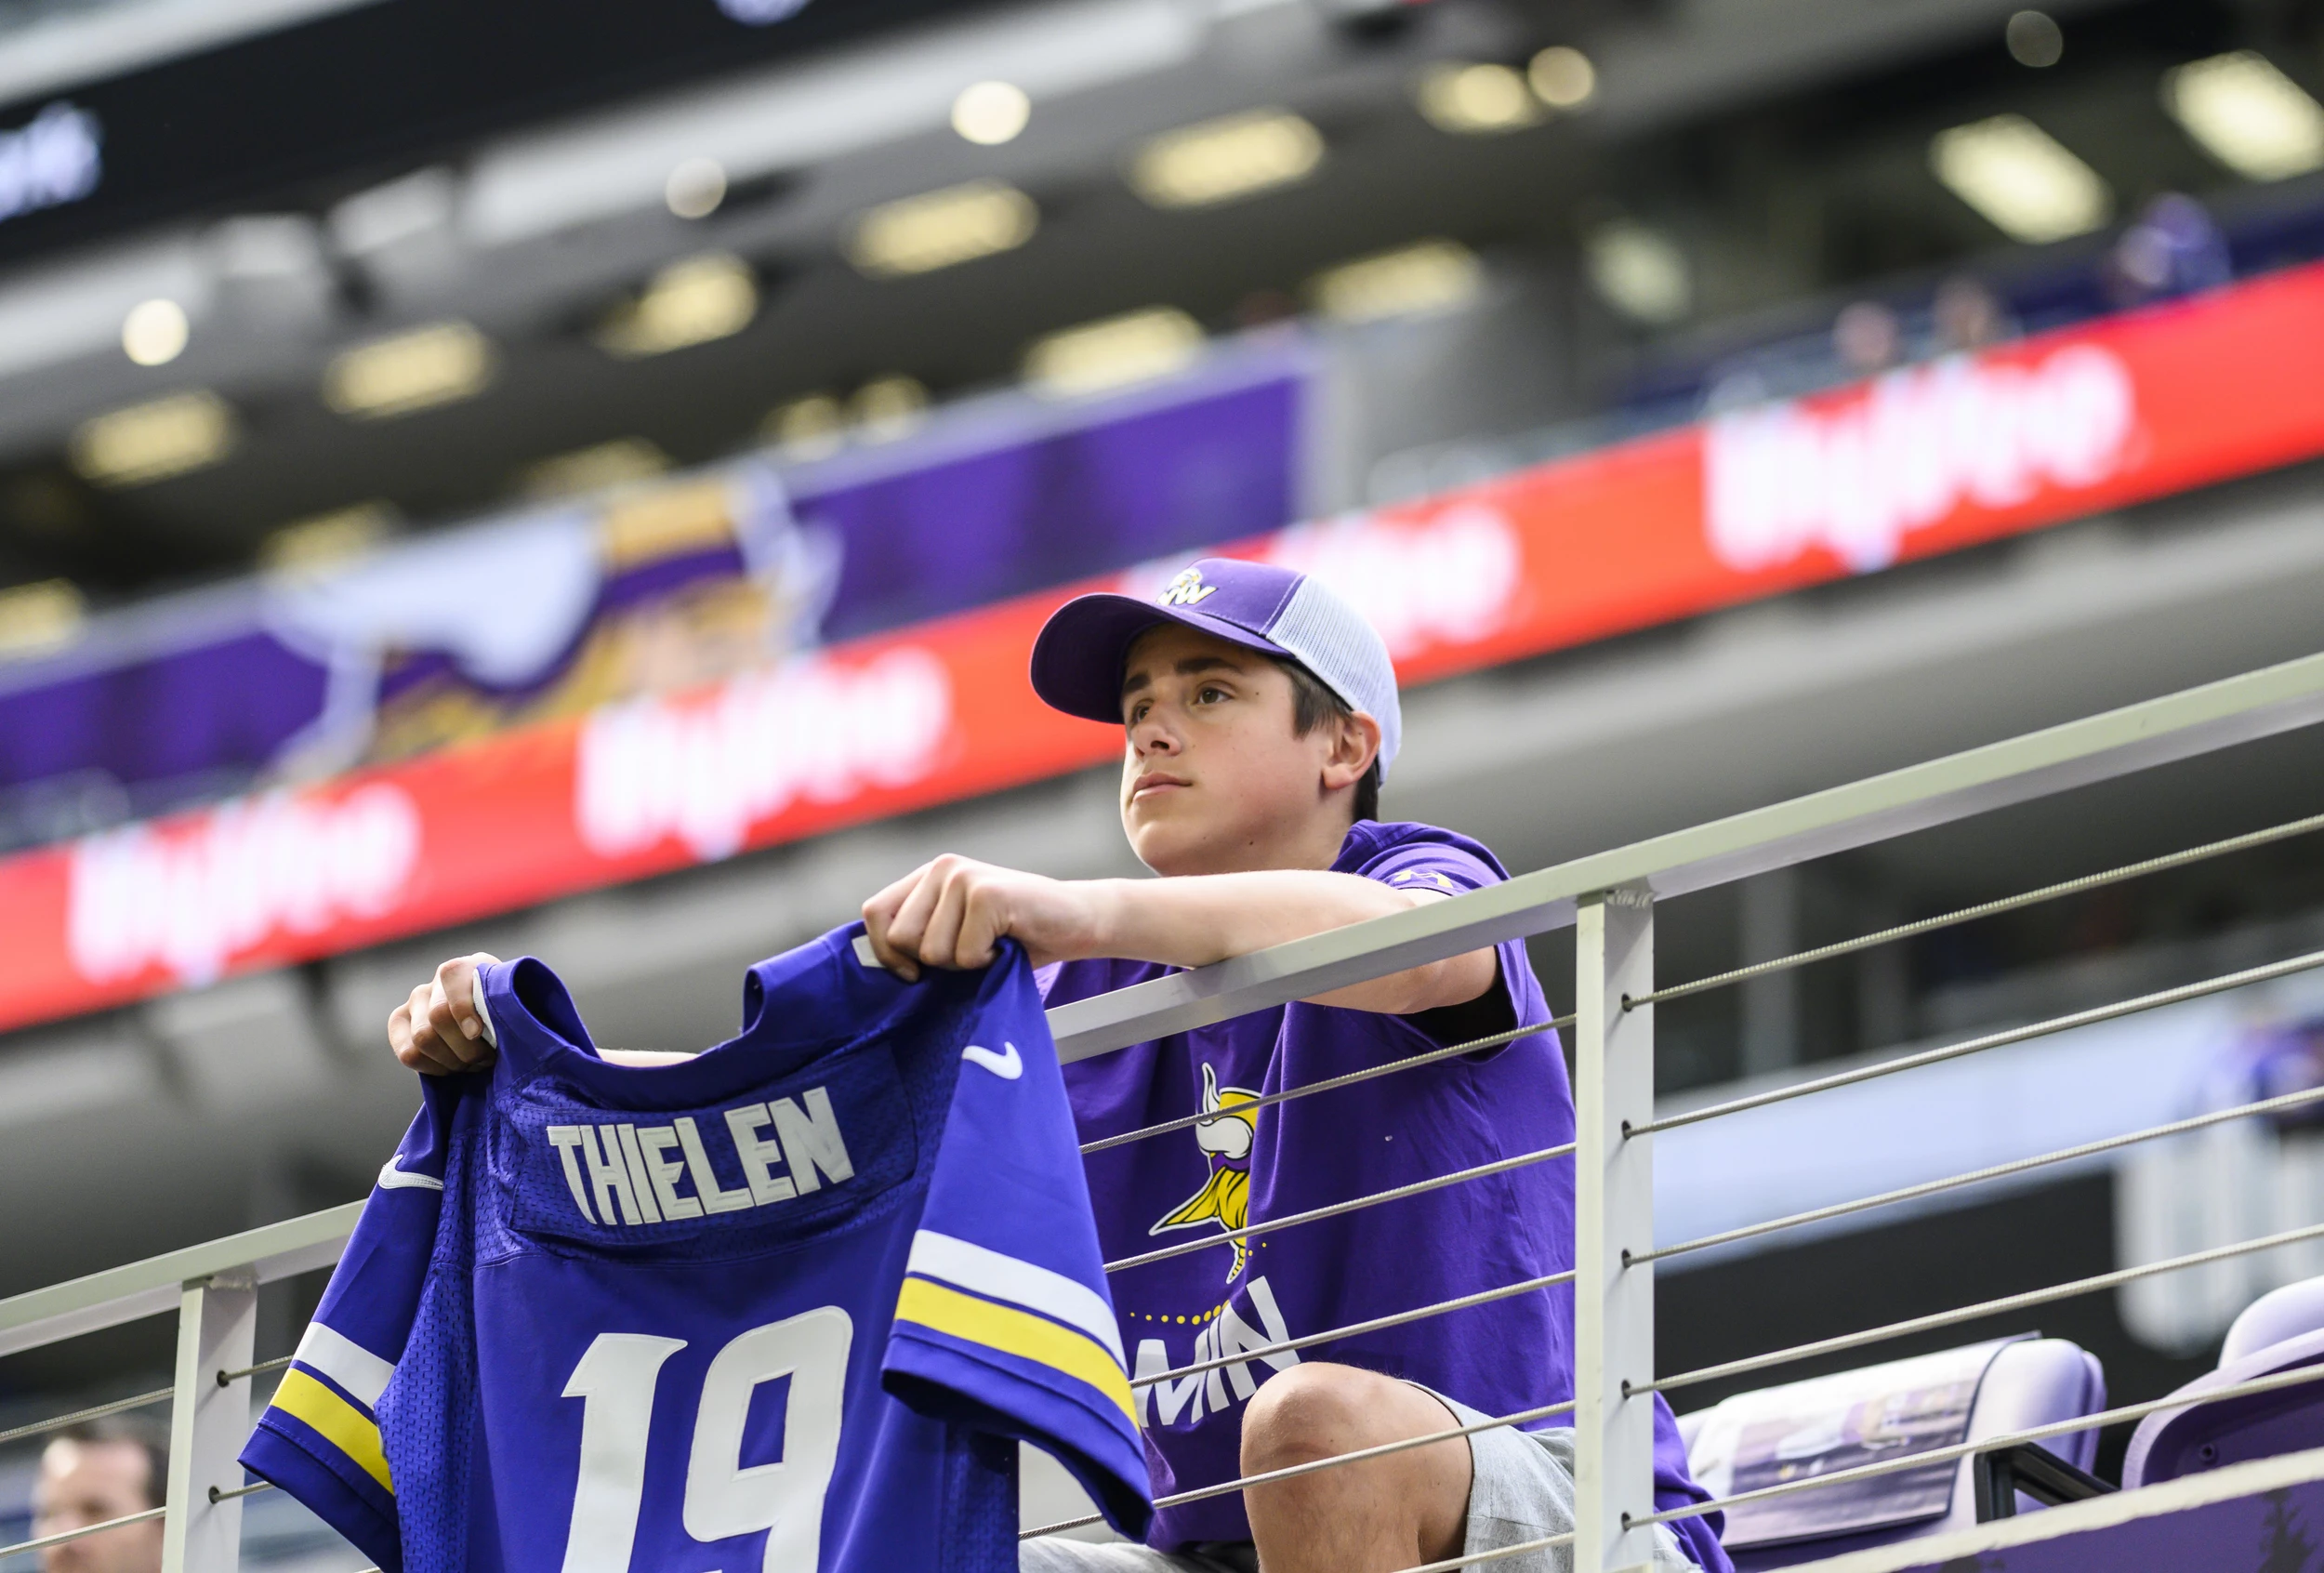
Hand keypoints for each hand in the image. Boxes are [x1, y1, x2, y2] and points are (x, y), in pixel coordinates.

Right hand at [389, 953, 501, 1074]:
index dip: (463, 1008)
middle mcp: (436, 982)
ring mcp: (415, 1002)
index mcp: (466, 968)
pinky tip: (450, 1068)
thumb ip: (505, 1006)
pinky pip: (408, 1053)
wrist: (492, 1031)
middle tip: (485, 1059)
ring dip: (451, 1060)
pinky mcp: (399, 1024)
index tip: (477, 1032)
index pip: (451, 977)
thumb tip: (493, 1026)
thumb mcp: (512, 1007)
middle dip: (466, 1046)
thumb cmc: (506, 1018)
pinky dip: (432, 1067)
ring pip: (423, 1037)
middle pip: (438, 1015)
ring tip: (471, 1065)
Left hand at [861, 856, 1103, 979]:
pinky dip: (987, 963)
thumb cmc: (1018, 935)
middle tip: (971, 952)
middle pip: (900, 938)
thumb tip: (879, 969)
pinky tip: (1007, 943)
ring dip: (963, 964)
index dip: (886, 952)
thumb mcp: (958, 931)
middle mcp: (942, 868)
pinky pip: (965, 955)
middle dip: (933, 963)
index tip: (914, 974)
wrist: (1079, 921)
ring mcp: (964, 877)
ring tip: (992, 944)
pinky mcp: (987, 894)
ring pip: (932, 951)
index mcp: (928, 875)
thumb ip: (921, 935)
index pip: (874, 913)